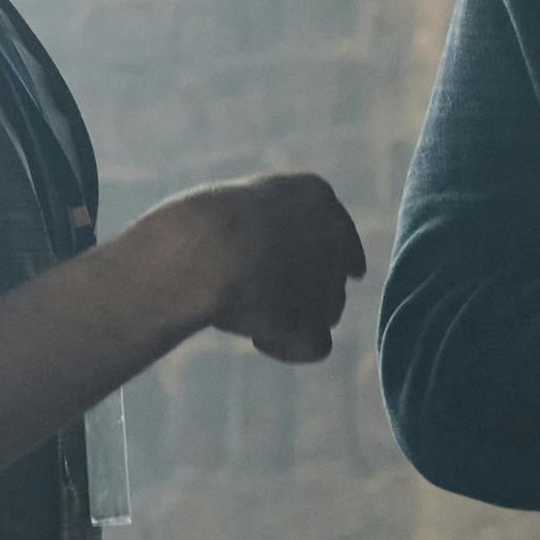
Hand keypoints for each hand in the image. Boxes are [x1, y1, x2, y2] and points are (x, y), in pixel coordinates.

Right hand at [153, 170, 366, 366]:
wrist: (203, 250)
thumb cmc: (200, 226)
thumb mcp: (239, 207)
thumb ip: (265, 228)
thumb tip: (266, 267)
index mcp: (314, 193)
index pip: (338, 230)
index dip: (324, 256)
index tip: (328, 273)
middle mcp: (333, 232)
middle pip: (331, 277)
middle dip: (302, 291)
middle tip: (254, 293)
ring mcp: (330, 276)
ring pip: (326, 312)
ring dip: (291, 318)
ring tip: (242, 307)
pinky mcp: (317, 318)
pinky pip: (317, 345)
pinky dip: (286, 346)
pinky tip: (255, 335)